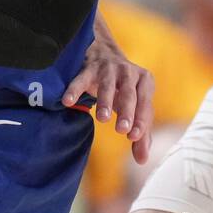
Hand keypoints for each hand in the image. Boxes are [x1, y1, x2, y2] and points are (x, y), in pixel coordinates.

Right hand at [62, 6, 154, 164]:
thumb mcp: (134, 106)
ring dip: (105, 101)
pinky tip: (68, 101)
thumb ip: (140, 133)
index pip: (145, 104)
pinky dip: (75, 89)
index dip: (141, 120)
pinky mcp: (88, 67)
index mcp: (145, 82)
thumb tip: (142, 160)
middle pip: (129, 93)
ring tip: (102, 119)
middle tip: (122, 130)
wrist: (104, 51)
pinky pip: (81, 78)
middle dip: (127, 111)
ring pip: (107, 85)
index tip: (134, 137)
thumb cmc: (123, 87)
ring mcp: (108, 68)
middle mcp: (129, 73)